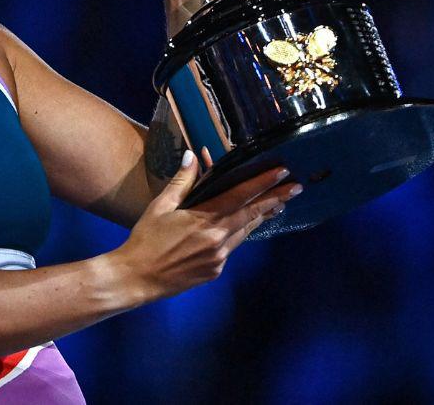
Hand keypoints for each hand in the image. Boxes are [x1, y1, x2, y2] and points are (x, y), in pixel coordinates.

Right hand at [111, 151, 302, 301]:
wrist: (137, 277)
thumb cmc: (146, 238)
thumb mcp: (160, 206)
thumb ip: (182, 181)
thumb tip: (194, 156)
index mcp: (205, 220)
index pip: (241, 196)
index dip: (263, 183)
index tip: (282, 172)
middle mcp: (218, 239)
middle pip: (252, 214)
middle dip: (275, 199)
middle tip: (296, 187)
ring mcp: (219, 258)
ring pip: (245, 231)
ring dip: (261, 216)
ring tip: (278, 204)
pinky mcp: (216, 270)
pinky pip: (232, 246)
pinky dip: (239, 232)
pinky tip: (241, 225)